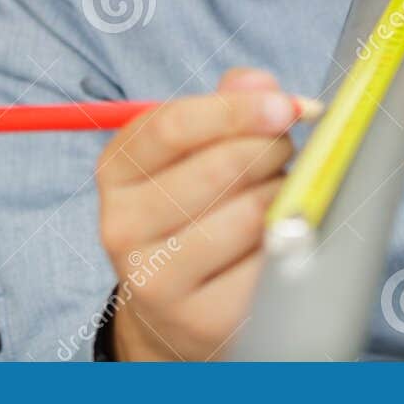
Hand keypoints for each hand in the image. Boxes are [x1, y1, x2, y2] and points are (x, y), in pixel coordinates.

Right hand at [96, 67, 297, 360]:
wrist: (176, 310)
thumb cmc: (195, 210)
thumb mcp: (195, 150)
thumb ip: (226, 105)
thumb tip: (261, 84)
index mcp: (117, 171)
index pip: (174, 126)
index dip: (238, 110)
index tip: (287, 106)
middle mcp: (123, 226)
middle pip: (218, 168)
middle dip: (269, 150)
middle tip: (283, 152)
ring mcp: (157, 279)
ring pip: (249, 214)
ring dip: (283, 195)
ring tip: (278, 195)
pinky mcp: (201, 320)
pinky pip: (267, 264)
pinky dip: (286, 241)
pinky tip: (278, 238)